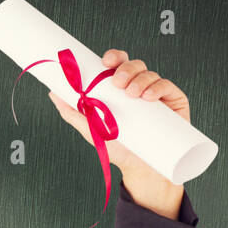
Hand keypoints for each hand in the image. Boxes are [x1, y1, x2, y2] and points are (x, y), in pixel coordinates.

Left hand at [48, 49, 187, 218]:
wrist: (141, 169)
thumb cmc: (118, 148)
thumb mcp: (91, 130)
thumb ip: (73, 112)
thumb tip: (53, 93)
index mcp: (120, 89)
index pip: (118, 65)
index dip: (114, 57)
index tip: (105, 62)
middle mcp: (139, 87)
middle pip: (134, 65)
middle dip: (125, 68)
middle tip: (117, 83)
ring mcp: (157, 94)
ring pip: (149, 74)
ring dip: (140, 79)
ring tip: (132, 95)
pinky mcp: (174, 102)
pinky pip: (167, 86)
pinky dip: (158, 87)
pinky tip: (148, 96)